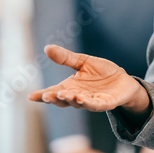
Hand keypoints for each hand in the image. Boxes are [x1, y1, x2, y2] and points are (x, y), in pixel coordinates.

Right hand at [28, 45, 148, 113]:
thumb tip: (47, 48)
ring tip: (63, 94)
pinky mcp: (105, 103)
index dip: (42, 95)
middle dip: (55, 98)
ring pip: (78, 103)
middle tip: (46, 95)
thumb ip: (66, 58)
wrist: (123, 80)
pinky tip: (82, 99)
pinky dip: (88, 103)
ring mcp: (90, 101)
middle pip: (63, 100)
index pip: (53, 92)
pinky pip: (96, 104)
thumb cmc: (101, 72)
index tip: (30, 96)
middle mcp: (77, 96)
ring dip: (70, 100)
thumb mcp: (82, 62)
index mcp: (70, 87)